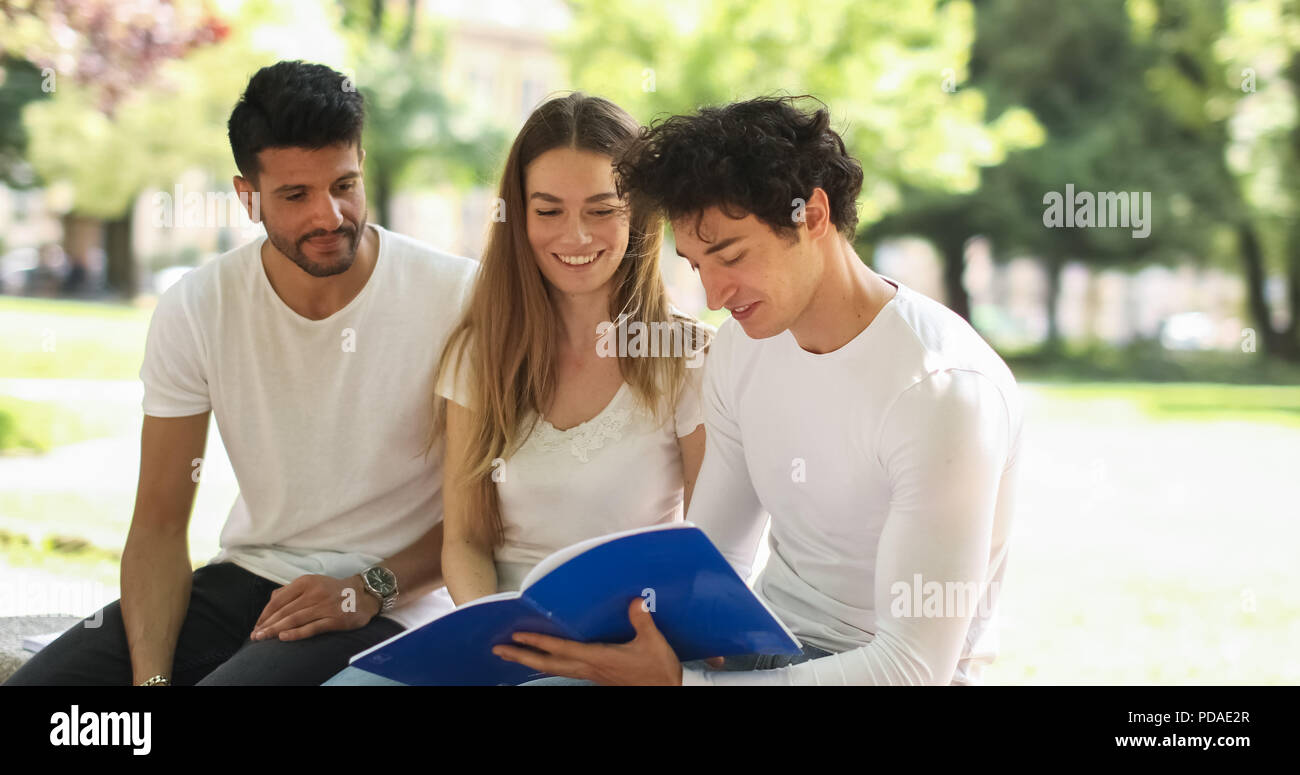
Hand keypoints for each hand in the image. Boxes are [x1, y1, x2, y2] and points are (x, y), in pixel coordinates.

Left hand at [250, 573, 379, 641]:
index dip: (265, 614)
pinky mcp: (335, 619)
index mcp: (306, 582)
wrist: (363, 594)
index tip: (257, 625)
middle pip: (285, 611)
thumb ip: (291, 590)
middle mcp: (314, 592)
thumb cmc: (333, 590)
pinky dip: (296, 633)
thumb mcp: (312, 583)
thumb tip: (271, 600)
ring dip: (276, 630)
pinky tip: (283, 638)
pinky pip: (312, 627)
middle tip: (255, 636)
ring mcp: (325, 606)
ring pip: (295, 619)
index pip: (279, 599)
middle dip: (267, 624)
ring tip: (263, 639)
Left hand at [494, 599, 683, 684]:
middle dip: (522, 656)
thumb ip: (642, 621)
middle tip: (498, 649)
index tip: (517, 636)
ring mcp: (591, 675)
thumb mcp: (654, 643)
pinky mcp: (596, 677)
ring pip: (554, 669)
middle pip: (548, 664)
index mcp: (598, 658)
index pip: (562, 649)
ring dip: (531, 661)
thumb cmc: (658, 670)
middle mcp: (589, 668)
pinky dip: (548, 664)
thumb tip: (634, 600)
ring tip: (512, 654)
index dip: (539, 642)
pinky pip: (564, 670)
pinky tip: (543, 662)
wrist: (664, 693)